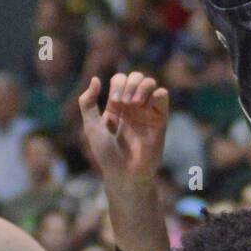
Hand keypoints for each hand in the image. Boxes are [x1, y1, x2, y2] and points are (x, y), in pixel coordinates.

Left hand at [78, 71, 169, 192]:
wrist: (124, 174)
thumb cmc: (106, 154)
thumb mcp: (91, 127)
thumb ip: (87, 103)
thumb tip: (95, 79)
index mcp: (117, 106)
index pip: (120, 79)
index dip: (117, 84)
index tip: (114, 102)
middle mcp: (133, 106)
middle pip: (136, 77)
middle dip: (129, 83)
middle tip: (124, 102)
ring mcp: (148, 111)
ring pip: (150, 82)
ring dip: (141, 86)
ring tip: (135, 103)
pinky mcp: (160, 119)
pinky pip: (163, 95)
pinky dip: (156, 93)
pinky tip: (146, 104)